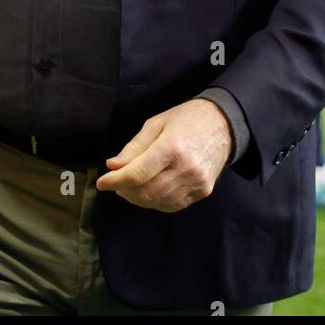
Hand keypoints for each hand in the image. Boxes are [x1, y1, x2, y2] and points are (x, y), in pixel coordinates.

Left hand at [95, 99, 232, 211]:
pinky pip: (173, 205)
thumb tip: (113, 166)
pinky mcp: (203, 191)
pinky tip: (149, 192)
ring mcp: (196, 182)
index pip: (137, 174)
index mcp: (171, 147)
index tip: (102, 182)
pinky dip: (156, 202)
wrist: (222, 124)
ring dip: (138, 199)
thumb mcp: (156, 123)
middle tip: (115, 183)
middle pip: (146, 192)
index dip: (115, 181)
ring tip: (129, 188)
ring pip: (158, 202)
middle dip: (125, 191)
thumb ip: (134, 147)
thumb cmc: (185, 119)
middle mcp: (185, 168)